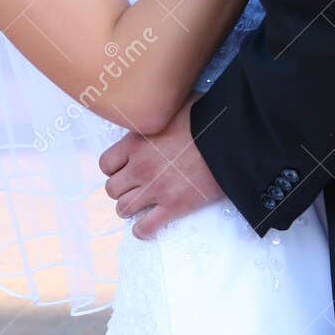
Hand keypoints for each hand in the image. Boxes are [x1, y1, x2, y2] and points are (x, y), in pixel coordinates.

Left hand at [98, 99, 224, 238]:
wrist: (228, 139)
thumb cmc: (203, 118)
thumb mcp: (172, 106)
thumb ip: (156, 113)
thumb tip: (156, 105)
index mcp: (136, 142)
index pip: (105, 164)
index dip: (113, 168)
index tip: (123, 168)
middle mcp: (140, 168)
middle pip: (112, 189)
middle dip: (121, 188)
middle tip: (133, 186)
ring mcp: (155, 189)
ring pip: (124, 209)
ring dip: (130, 207)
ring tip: (140, 204)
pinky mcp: (173, 206)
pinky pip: (145, 227)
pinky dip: (142, 229)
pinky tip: (146, 225)